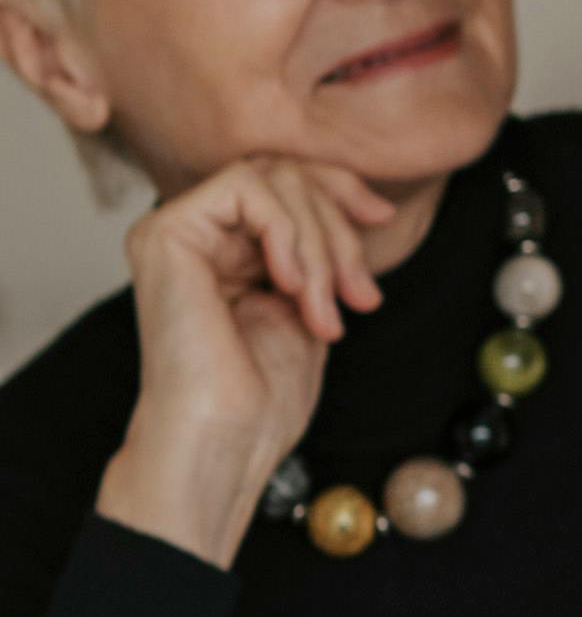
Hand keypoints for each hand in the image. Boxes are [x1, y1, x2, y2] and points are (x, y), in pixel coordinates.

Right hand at [96, 154, 394, 567]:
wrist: (225, 441)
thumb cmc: (263, 396)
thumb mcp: (310, 303)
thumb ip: (319, 250)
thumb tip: (362, 203)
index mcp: (224, 248)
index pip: (285, 182)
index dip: (340, 189)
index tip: (382, 219)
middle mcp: (194, 233)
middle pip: (285, 175)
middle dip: (338, 229)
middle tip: (358, 293)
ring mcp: (174, 230)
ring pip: (272, 178)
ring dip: (319, 244)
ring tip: (324, 308)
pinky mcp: (164, 233)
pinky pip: (245, 187)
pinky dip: (286, 230)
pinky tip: (289, 284)